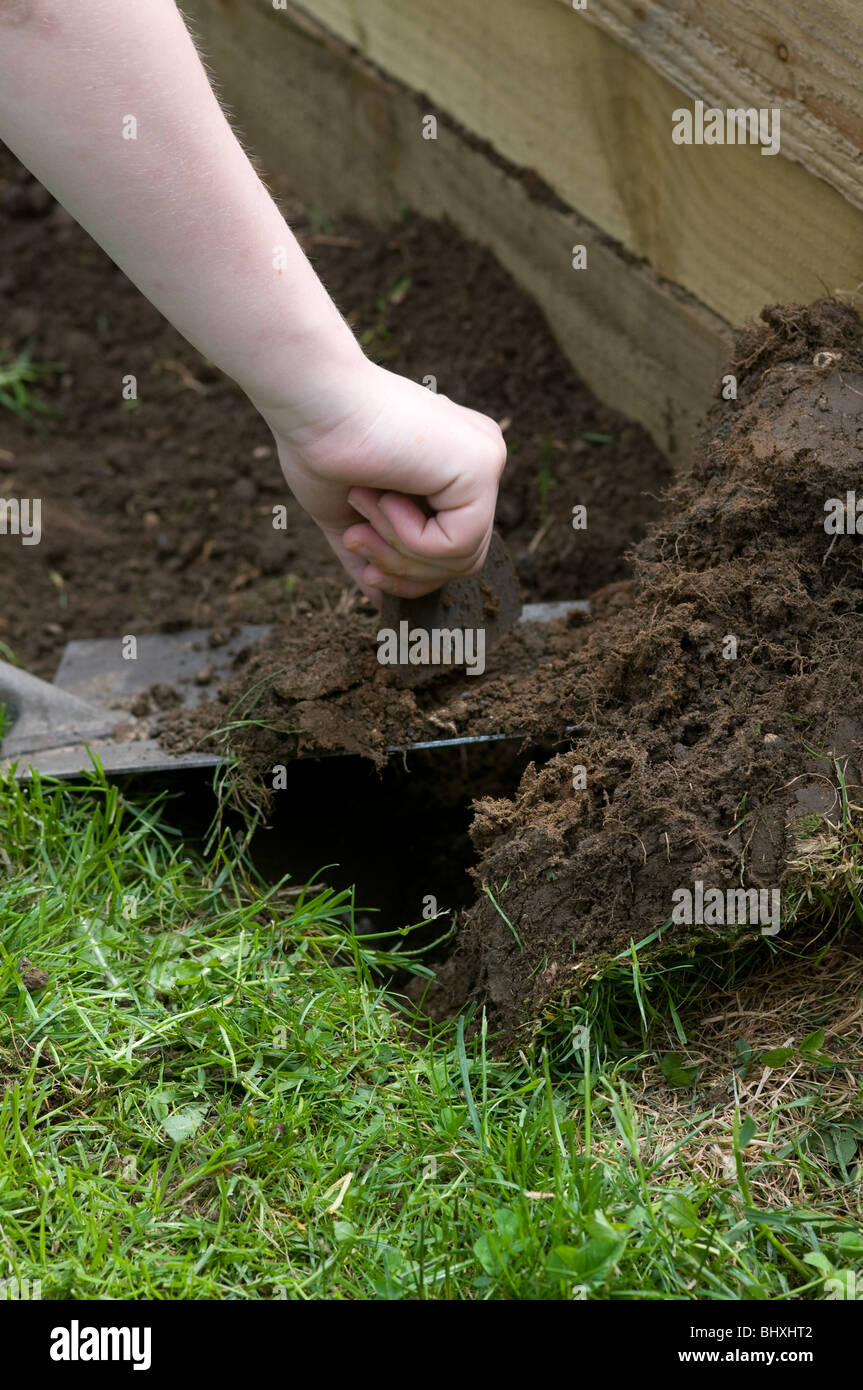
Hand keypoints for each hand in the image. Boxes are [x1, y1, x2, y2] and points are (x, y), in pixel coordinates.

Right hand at [264, 359, 506, 605]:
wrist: (308, 400)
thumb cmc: (320, 445)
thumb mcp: (350, 516)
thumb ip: (374, 554)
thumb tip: (381, 604)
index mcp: (455, 470)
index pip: (454, 549)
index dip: (409, 573)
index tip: (366, 571)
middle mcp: (480, 461)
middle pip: (463, 562)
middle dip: (404, 571)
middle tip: (356, 544)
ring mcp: (486, 461)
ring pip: (462, 561)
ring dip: (398, 552)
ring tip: (361, 511)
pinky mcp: (482, 467)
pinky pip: (457, 545)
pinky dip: (408, 538)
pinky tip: (382, 497)